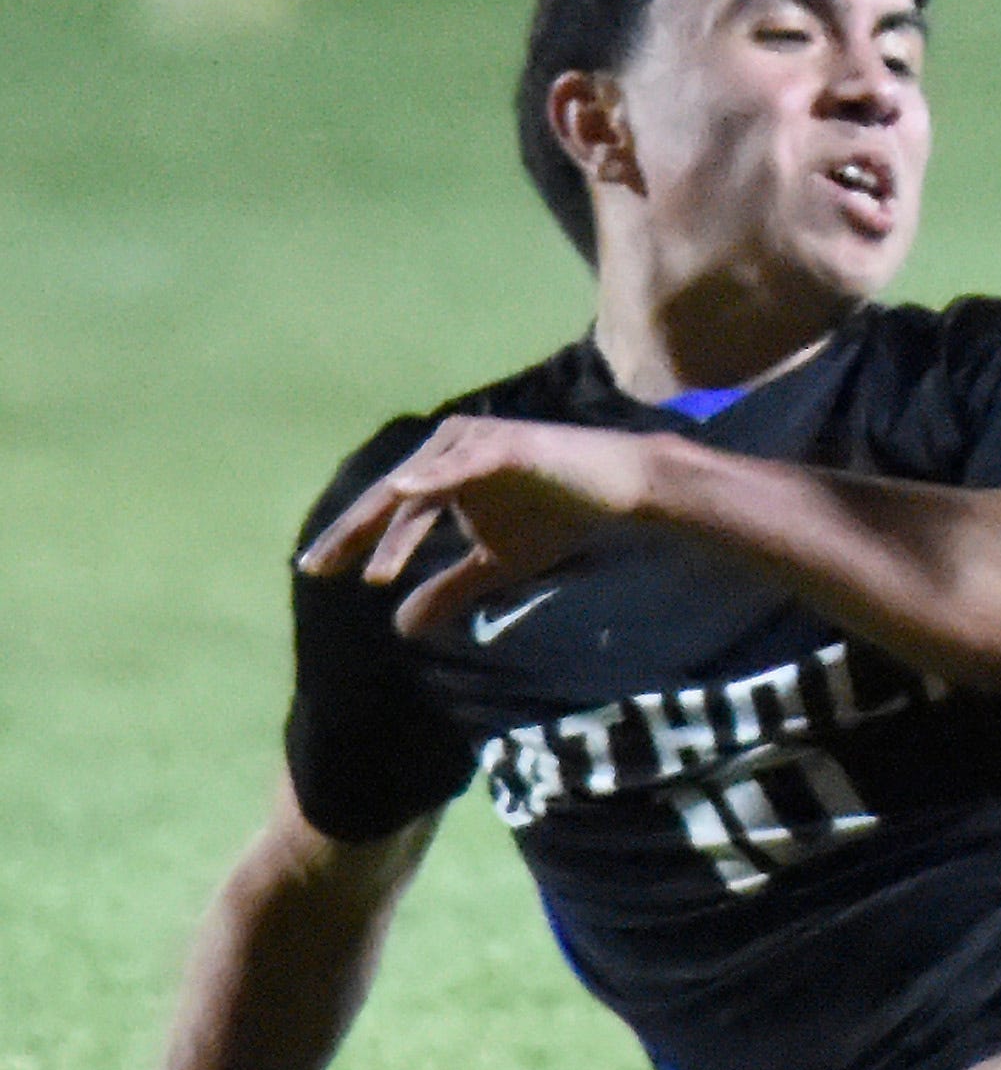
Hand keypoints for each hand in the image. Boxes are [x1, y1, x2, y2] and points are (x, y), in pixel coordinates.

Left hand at [299, 417, 656, 637]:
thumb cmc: (554, 518)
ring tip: (374, 574)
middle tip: (314, 570)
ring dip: (397, 534)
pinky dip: (432, 478)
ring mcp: (477, 443)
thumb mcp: (492, 564)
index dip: (349, 539)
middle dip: (352, 534)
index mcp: (444, 469)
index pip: (387, 510)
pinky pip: (461, 466)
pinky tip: (406, 493)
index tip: (313, 572)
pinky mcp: (504, 446)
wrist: (617, 492)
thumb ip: (447, 589)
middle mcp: (451, 448)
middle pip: (391, 496)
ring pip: (422, 489)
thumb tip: (400, 627)